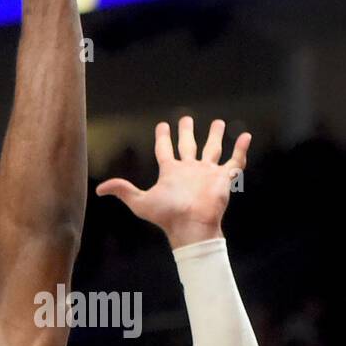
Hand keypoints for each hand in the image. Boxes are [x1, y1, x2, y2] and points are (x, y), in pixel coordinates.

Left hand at [97, 116, 249, 247]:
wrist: (191, 226)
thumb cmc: (167, 216)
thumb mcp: (141, 201)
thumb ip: (122, 190)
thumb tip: (99, 190)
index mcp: (171, 173)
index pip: (165, 151)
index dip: (163, 138)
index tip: (162, 125)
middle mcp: (190, 170)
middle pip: (189, 146)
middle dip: (187, 132)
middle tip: (187, 118)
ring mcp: (207, 174)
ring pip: (212, 149)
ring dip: (215, 136)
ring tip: (219, 122)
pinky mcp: (223, 178)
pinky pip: (235, 161)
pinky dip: (241, 149)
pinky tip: (246, 136)